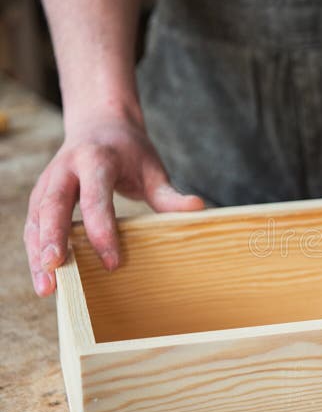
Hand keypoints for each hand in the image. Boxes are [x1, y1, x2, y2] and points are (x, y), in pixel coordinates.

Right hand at [24, 111, 204, 296]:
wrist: (100, 123)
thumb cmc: (130, 151)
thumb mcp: (152, 168)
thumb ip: (168, 193)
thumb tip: (198, 208)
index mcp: (96, 159)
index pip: (96, 198)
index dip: (102, 231)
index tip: (112, 263)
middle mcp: (65, 168)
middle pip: (53, 205)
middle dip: (53, 238)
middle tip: (56, 269)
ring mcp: (48, 181)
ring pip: (37, 217)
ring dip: (38, 251)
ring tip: (46, 287)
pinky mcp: (40, 194)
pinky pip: (34, 223)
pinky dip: (36, 250)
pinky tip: (44, 277)